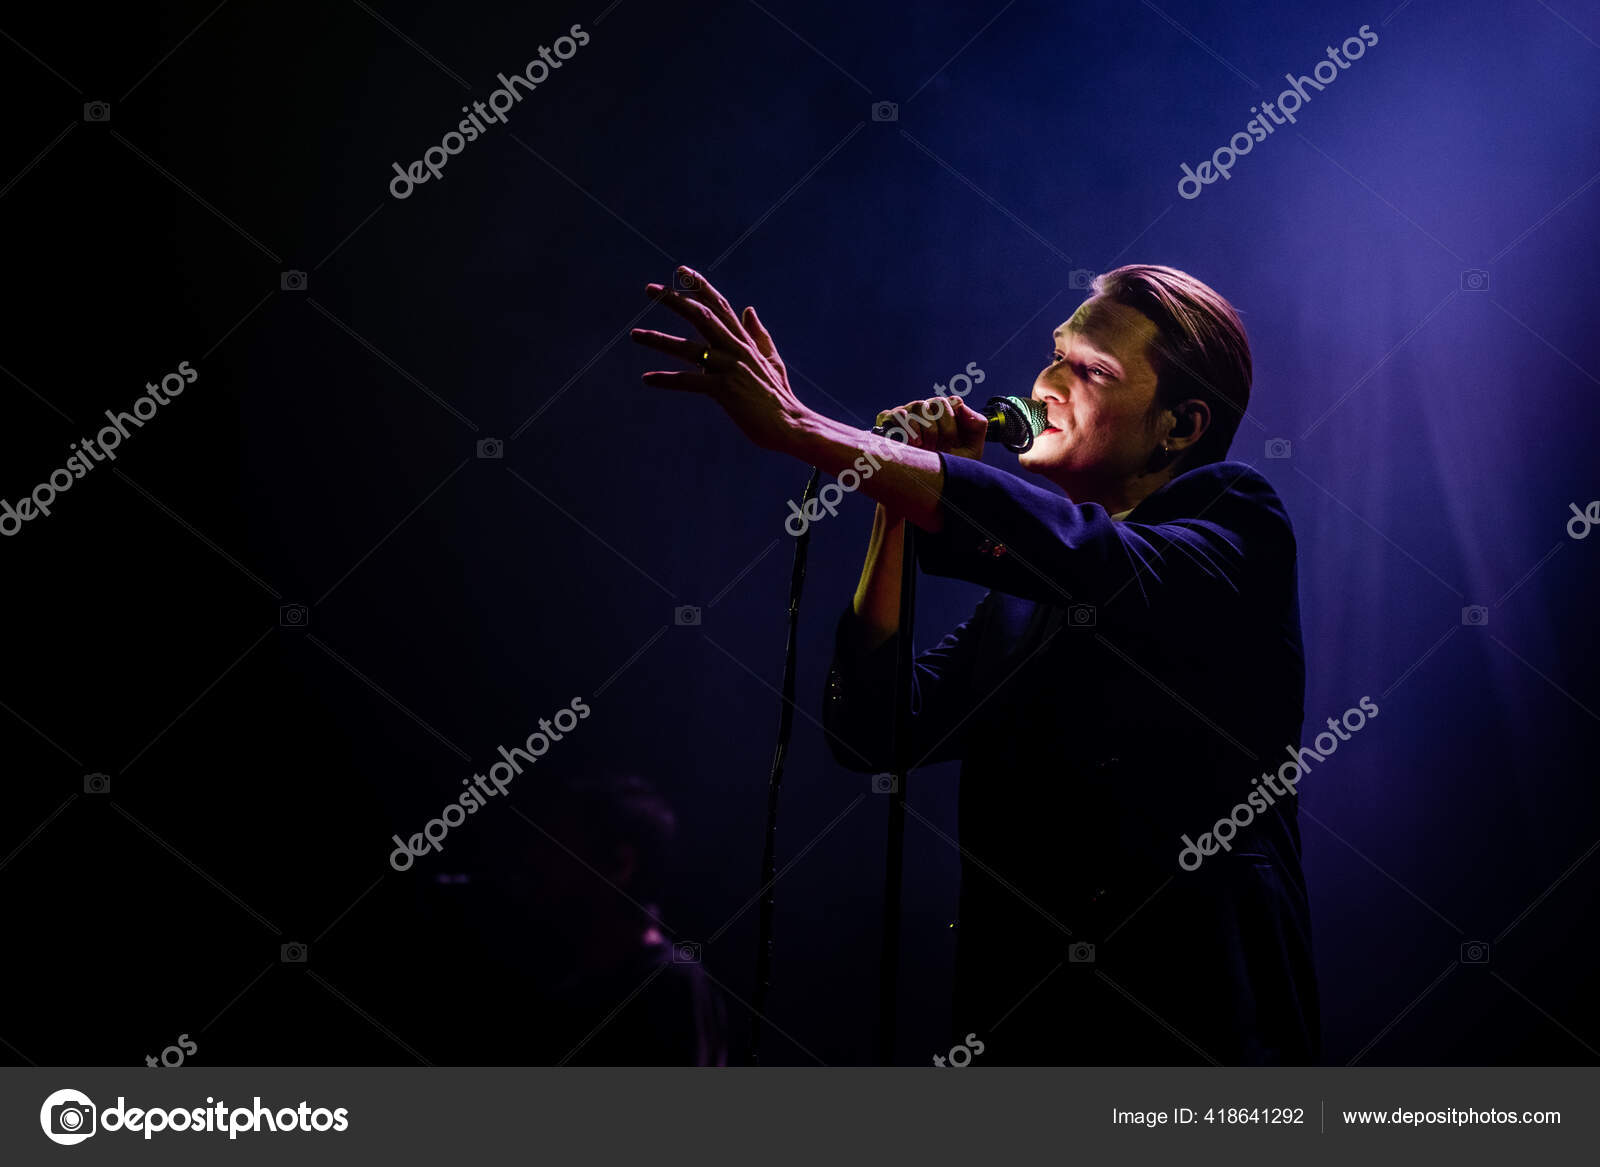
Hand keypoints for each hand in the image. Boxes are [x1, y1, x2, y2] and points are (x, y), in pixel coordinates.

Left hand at [631, 267, 808, 453]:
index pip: (720, 306)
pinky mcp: (725, 390)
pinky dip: (667, 379)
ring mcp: (731, 368)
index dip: (700, 287)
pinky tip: (647, 378)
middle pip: (702, 316)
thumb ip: (760, 335)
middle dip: (675, 300)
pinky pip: (689, 381)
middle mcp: (737, 349)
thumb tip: (749, 309)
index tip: (681, 271)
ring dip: (659, 340)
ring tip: (635, 334)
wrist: (791, 425)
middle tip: (649, 289)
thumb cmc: (780, 398)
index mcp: (745, 342)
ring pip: (689, 348)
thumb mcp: (772, 361)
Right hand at [874, 395, 987, 461]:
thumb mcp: (971, 451)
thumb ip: (977, 426)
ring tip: (925, 447)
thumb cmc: (946, 468)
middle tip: (939, 447)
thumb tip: (963, 406)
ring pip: (920, 405)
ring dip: (926, 428)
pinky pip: (899, 413)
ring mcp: (908, 413)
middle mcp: (927, 410)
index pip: (953, 401)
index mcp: (946, 414)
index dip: (954, 421)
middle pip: (937, 402)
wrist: (922, 485)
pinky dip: (907, 427)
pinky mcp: (889, 420)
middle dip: (942, 427)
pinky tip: (913, 443)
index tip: (952, 442)